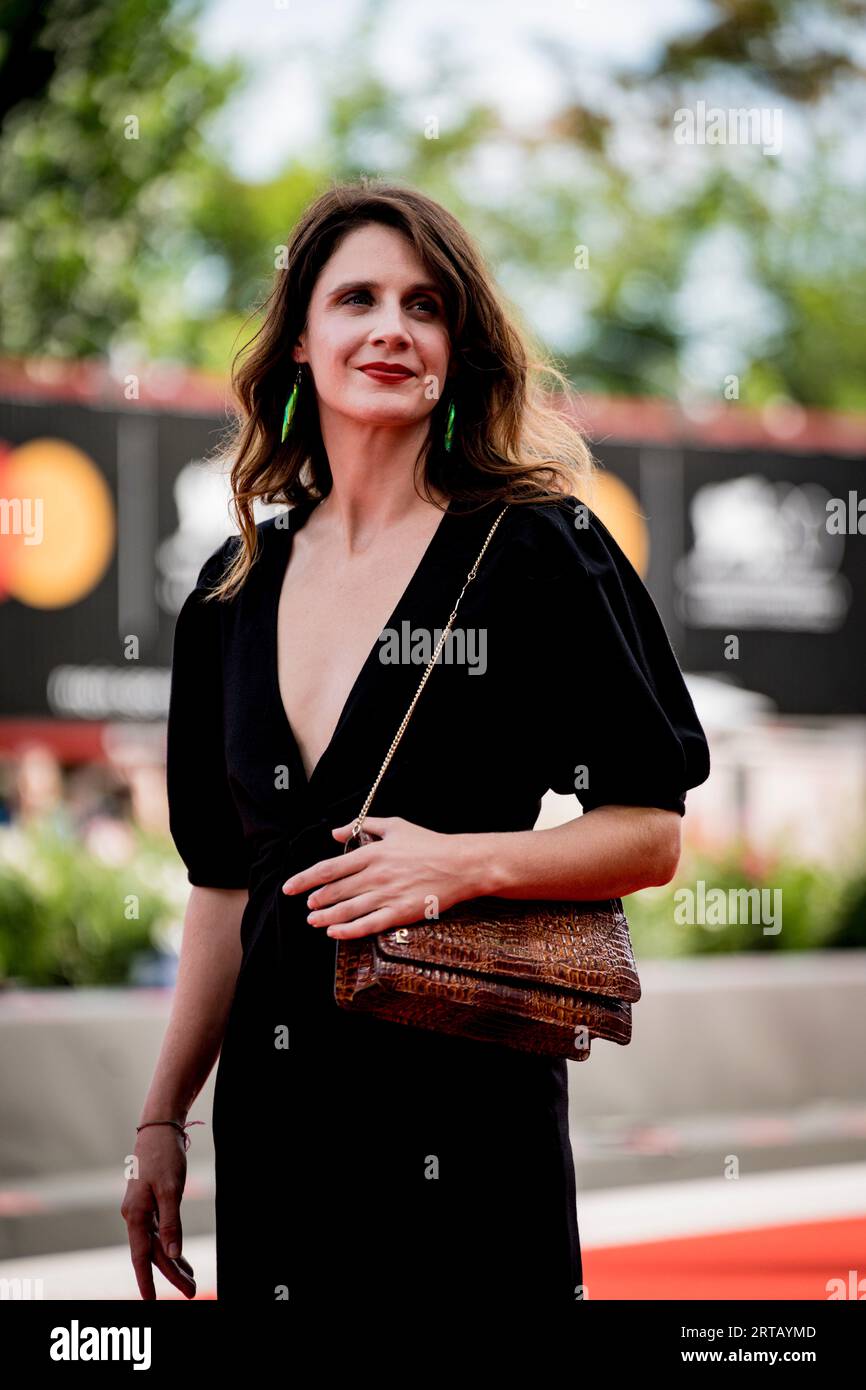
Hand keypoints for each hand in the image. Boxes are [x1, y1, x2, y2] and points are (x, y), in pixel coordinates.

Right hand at [121, 1126, 196, 1299]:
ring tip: (190, 1280)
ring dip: (172, 1262)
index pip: (142, 1255)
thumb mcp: (171, 1189)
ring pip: (157, 1243)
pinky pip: (159, 1231)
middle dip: (171, 1274)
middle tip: (191, 1291)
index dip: (147, 1280)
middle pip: (153, 1252)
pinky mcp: (149, 1203)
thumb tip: (171, 1254)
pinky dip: (171, 1244)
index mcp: (135, 1214)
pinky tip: (180, 1256)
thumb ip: (171, 1223)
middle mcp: (134, 1215)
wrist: (158, 1129)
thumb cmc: (164, 1156)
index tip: (152, 1301)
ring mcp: (141, 1209)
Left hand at [281, 815, 478, 938]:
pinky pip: (367, 925)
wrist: (460, 865)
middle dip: (315, 899)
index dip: (305, 879)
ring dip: (325, 917)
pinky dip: (347, 930)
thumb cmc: (428, 844)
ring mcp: (387, 895)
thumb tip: (335, 831)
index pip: (329, 868)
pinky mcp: (399, 913)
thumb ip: (363, 825)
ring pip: (347, 910)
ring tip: (313, 921)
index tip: (290, 887)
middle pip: (334, 891)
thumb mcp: (395, 826)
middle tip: (306, 905)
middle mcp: (375, 875)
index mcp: (372, 853)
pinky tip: (334, 933)